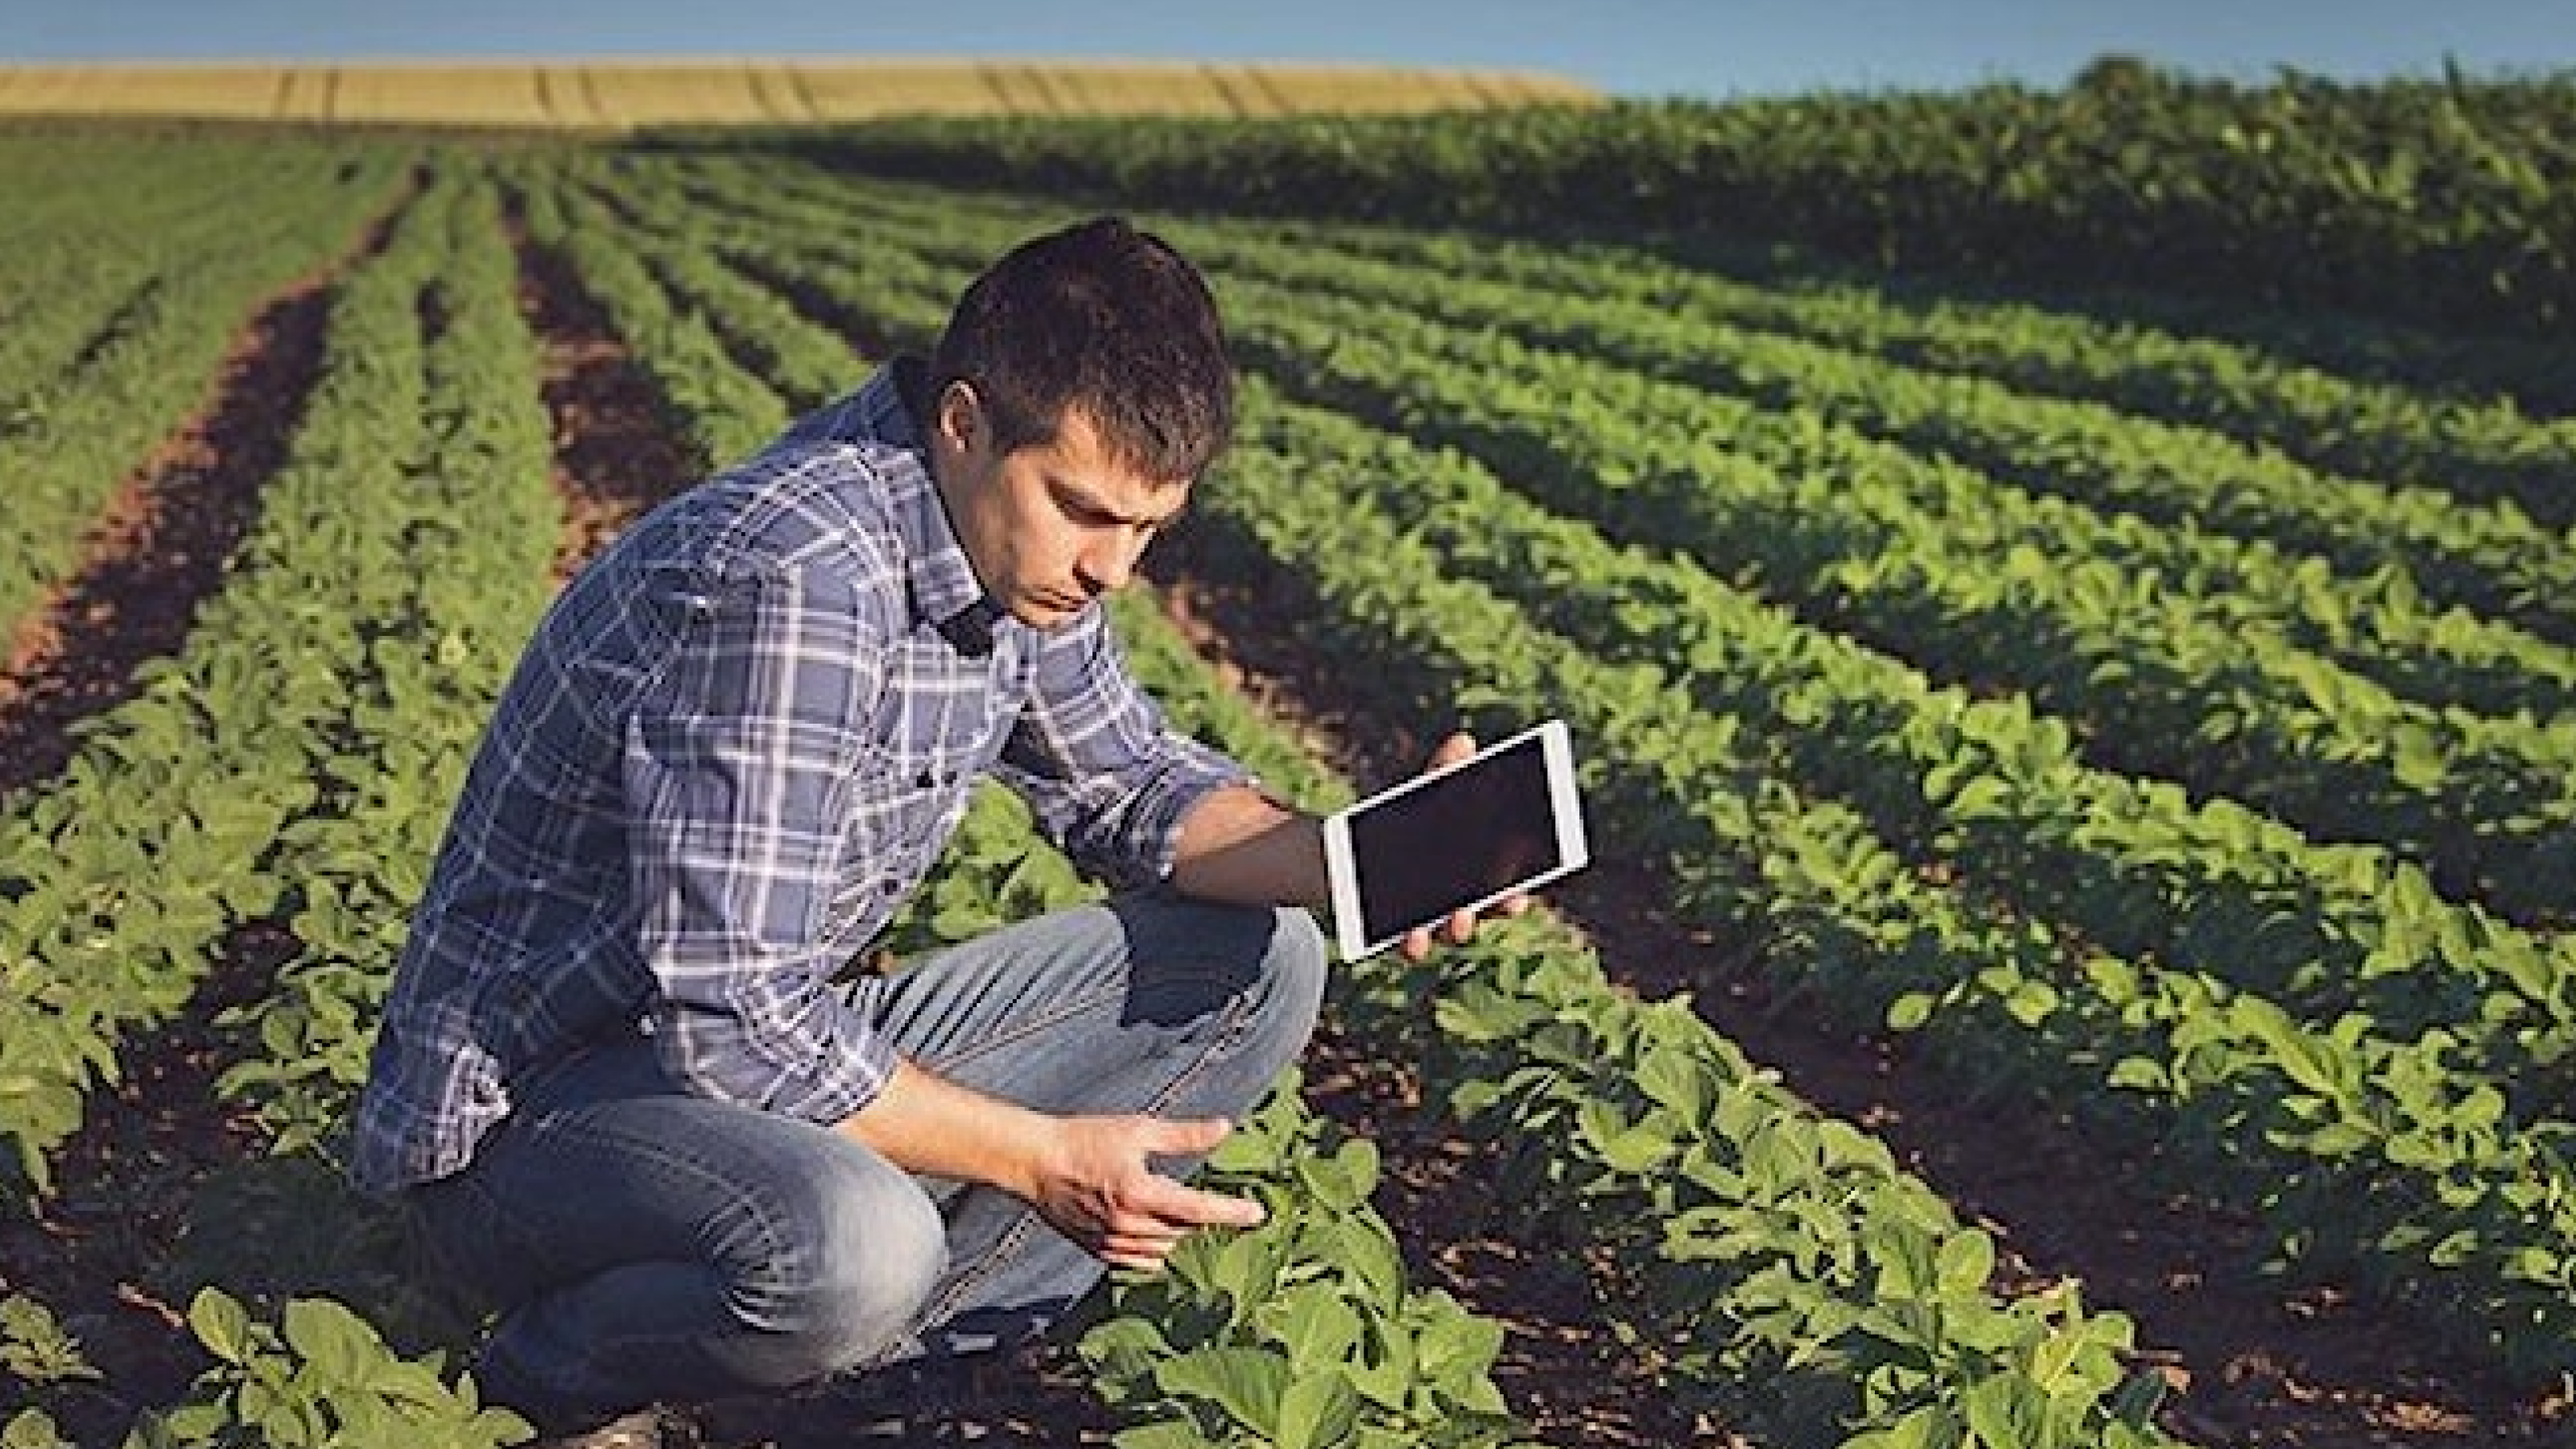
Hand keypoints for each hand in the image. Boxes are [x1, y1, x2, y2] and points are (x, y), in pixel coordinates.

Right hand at [1026, 1114, 1264, 1272]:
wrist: (1036, 1162)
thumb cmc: (1085, 1140)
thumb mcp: (1138, 1129)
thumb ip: (1183, 1135)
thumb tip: (1223, 1128)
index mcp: (1140, 1193)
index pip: (1199, 1210)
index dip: (1232, 1212)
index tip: (1257, 1214)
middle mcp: (1129, 1225)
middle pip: (1185, 1229)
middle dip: (1197, 1212)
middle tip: (1191, 1189)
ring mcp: (1113, 1242)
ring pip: (1166, 1248)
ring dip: (1176, 1230)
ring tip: (1162, 1201)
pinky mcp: (1100, 1251)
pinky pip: (1142, 1261)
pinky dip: (1155, 1247)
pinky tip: (1149, 1226)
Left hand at [1399, 731, 1536, 962]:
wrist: (1340, 853)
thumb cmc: (1396, 825)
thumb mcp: (1419, 795)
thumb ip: (1441, 772)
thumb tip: (1463, 740)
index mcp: (1468, 874)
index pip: (1500, 886)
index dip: (1515, 893)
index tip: (1523, 893)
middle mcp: (1451, 904)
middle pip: (1483, 911)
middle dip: (1497, 909)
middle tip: (1509, 903)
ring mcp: (1425, 921)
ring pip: (1448, 933)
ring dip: (1460, 929)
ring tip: (1459, 919)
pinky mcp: (1392, 931)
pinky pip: (1408, 943)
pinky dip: (1414, 942)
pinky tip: (1412, 936)